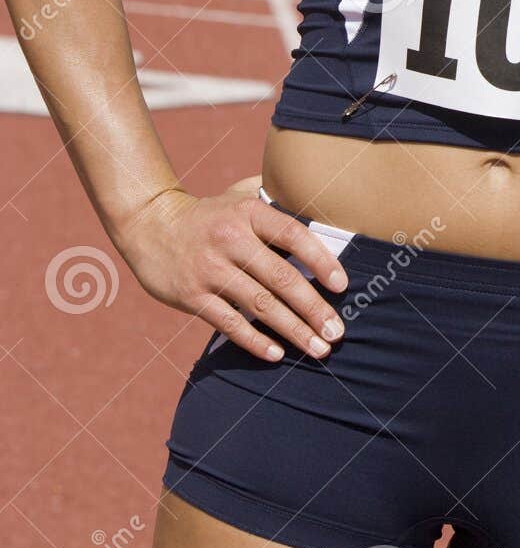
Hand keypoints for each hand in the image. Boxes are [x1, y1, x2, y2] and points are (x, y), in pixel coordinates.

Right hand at [114, 179, 348, 361]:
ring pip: (260, 305)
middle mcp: (231, 239)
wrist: (149, 224)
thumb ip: (273, 194)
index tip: (342, 285)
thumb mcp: (238, 194)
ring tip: (318, 349)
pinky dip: (255, 341)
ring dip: (293, 331)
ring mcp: (210, 269)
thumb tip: (314, 195)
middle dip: (313, 309)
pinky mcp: (192, 295)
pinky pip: (229, 323)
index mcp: (249, 213)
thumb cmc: (208, 213)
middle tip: (336, 333)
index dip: (321, 260)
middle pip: (281, 278)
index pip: (293, 235)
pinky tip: (278, 354)